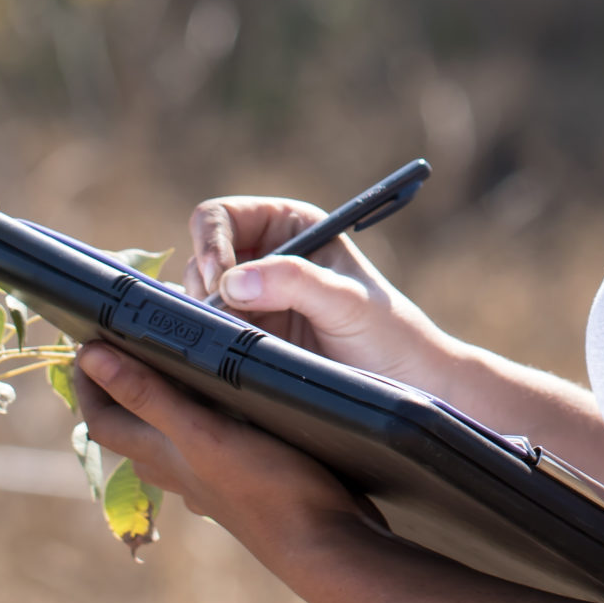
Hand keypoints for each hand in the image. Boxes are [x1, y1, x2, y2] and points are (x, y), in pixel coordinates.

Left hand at [71, 344, 368, 558]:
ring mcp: (210, 480)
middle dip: (120, 392)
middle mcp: (179, 470)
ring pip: (170, 444)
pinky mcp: (242, 480)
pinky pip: (207, 450)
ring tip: (177, 371)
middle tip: (126, 349)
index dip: (89, 383)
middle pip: (131, 433)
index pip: (103, 420)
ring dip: (162, 409)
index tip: (87, 343)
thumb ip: (149, 396)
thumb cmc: (266, 486)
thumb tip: (92, 358)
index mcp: (162, 455)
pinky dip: (203, 423)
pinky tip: (231, 409)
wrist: (321, 542)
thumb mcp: (202, 432)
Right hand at [181, 195, 444, 387]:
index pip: (223, 216)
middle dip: (204, 285)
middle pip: (201, 256)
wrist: (406, 386)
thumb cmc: (389, 334)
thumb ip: (295, 282)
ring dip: (204, 316)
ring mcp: (254, 300)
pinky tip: (226, 354)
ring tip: (239, 339)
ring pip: (197, 296)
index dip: (210, 243)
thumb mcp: (347, 302)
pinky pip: (208, 331)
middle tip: (225, 318)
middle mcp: (268, 257)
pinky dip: (207, 339)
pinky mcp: (249, 338)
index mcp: (292, 227)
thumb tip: (232, 281)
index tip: (219, 281)